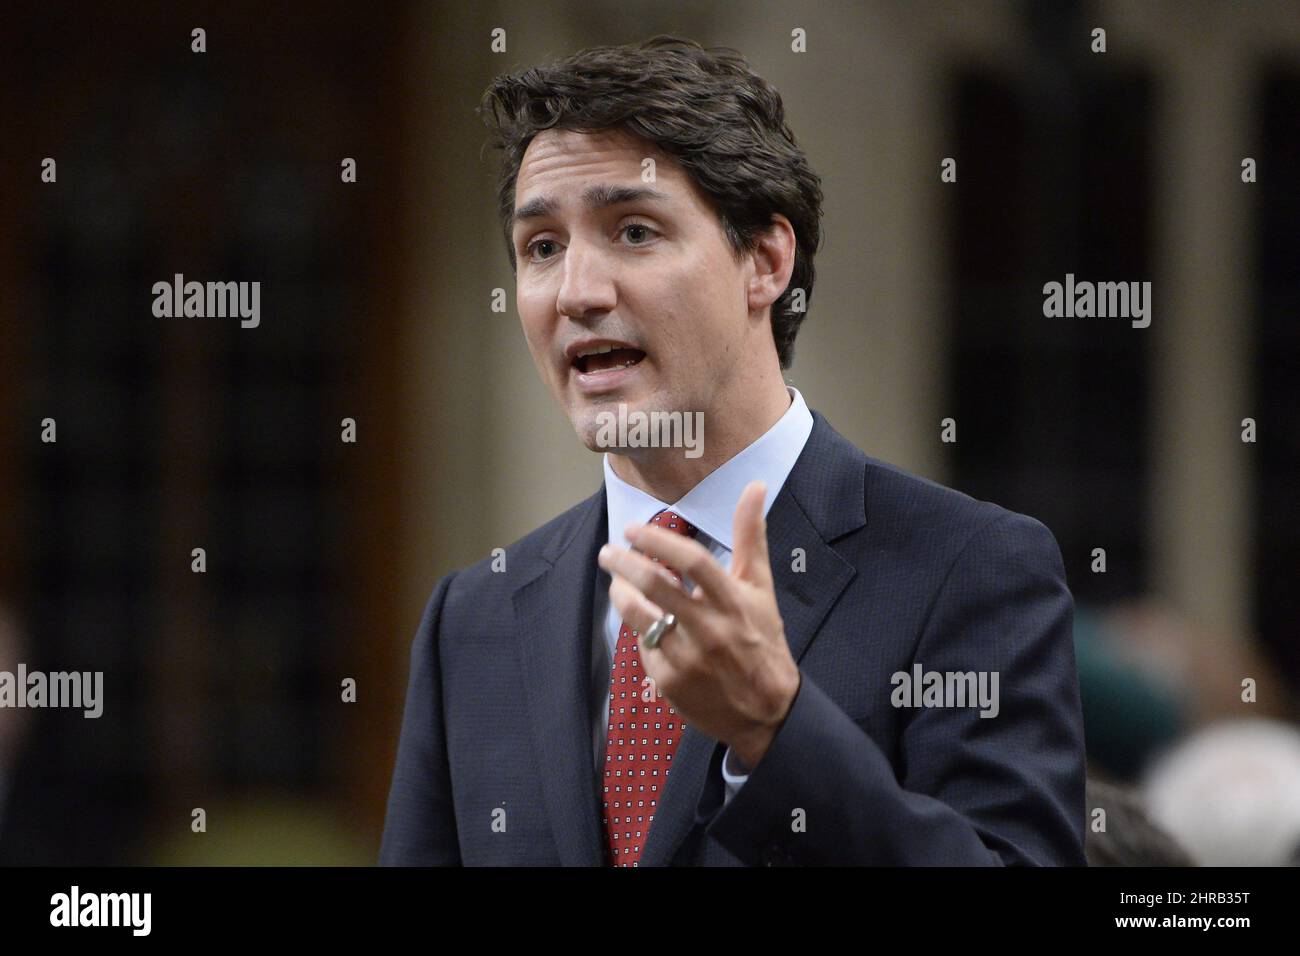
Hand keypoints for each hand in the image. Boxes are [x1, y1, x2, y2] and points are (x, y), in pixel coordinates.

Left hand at [597, 480, 800, 768]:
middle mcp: (710, 628)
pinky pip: (643, 647)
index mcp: (733, 601)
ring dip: (621, 594)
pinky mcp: (670, 682)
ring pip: (639, 617)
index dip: (659, 541)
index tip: (634, 529)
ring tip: (617, 581)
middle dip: (624, 563)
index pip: (693, 561)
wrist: (766, 710)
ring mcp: (688, 657)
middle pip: (656, 585)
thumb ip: (751, 536)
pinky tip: (641, 621)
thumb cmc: (762, 639)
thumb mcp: (761, 587)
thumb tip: (755, 486)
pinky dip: (639, 629)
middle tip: (608, 551)